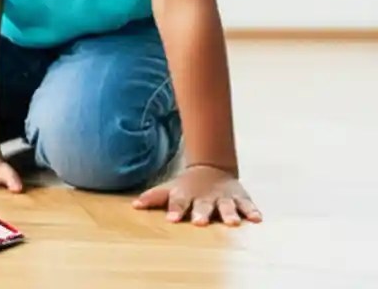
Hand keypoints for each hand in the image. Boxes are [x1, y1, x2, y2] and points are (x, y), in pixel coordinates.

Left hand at [133, 164, 261, 225]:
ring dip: (230, 214)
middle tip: (201, 222)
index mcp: (187, 194)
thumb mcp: (170, 189)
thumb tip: (134, 206)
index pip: (179, 202)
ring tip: (232, 223)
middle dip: (202, 214)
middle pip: (203, 206)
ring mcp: (224, 197)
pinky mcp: (240, 197)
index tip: (172, 219)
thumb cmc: (187, 186)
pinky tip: (257, 219)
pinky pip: (248, 205)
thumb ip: (154, 198)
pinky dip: (252, 211)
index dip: (175, 210)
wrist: (212, 169)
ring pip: (227, 206)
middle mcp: (206, 197)